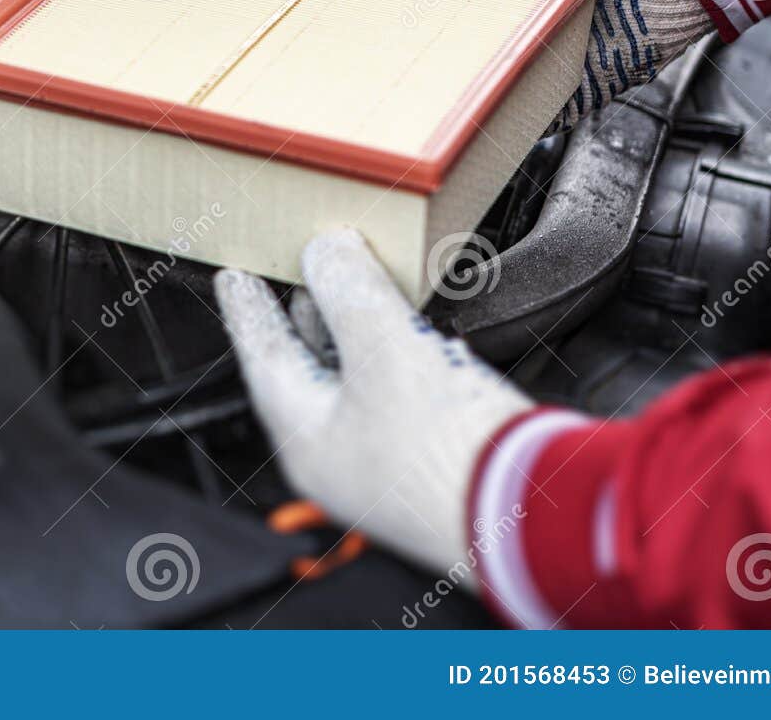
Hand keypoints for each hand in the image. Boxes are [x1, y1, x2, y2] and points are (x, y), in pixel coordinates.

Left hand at [215, 230, 532, 583]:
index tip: (233, 276)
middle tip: (290, 275)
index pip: (263, 358)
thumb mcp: (386, 348)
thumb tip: (324, 251)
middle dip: (301, 318)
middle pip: (307, 369)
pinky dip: (395, 354)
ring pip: (356, 381)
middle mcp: (340, 458)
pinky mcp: (436, 462)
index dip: (248, 310)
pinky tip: (413, 334)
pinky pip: (400, 394)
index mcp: (307, 438)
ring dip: (351, 332)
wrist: (537, 518)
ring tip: (347, 289)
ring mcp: (388, 464)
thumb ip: (350, 291)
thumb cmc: (447, 450)